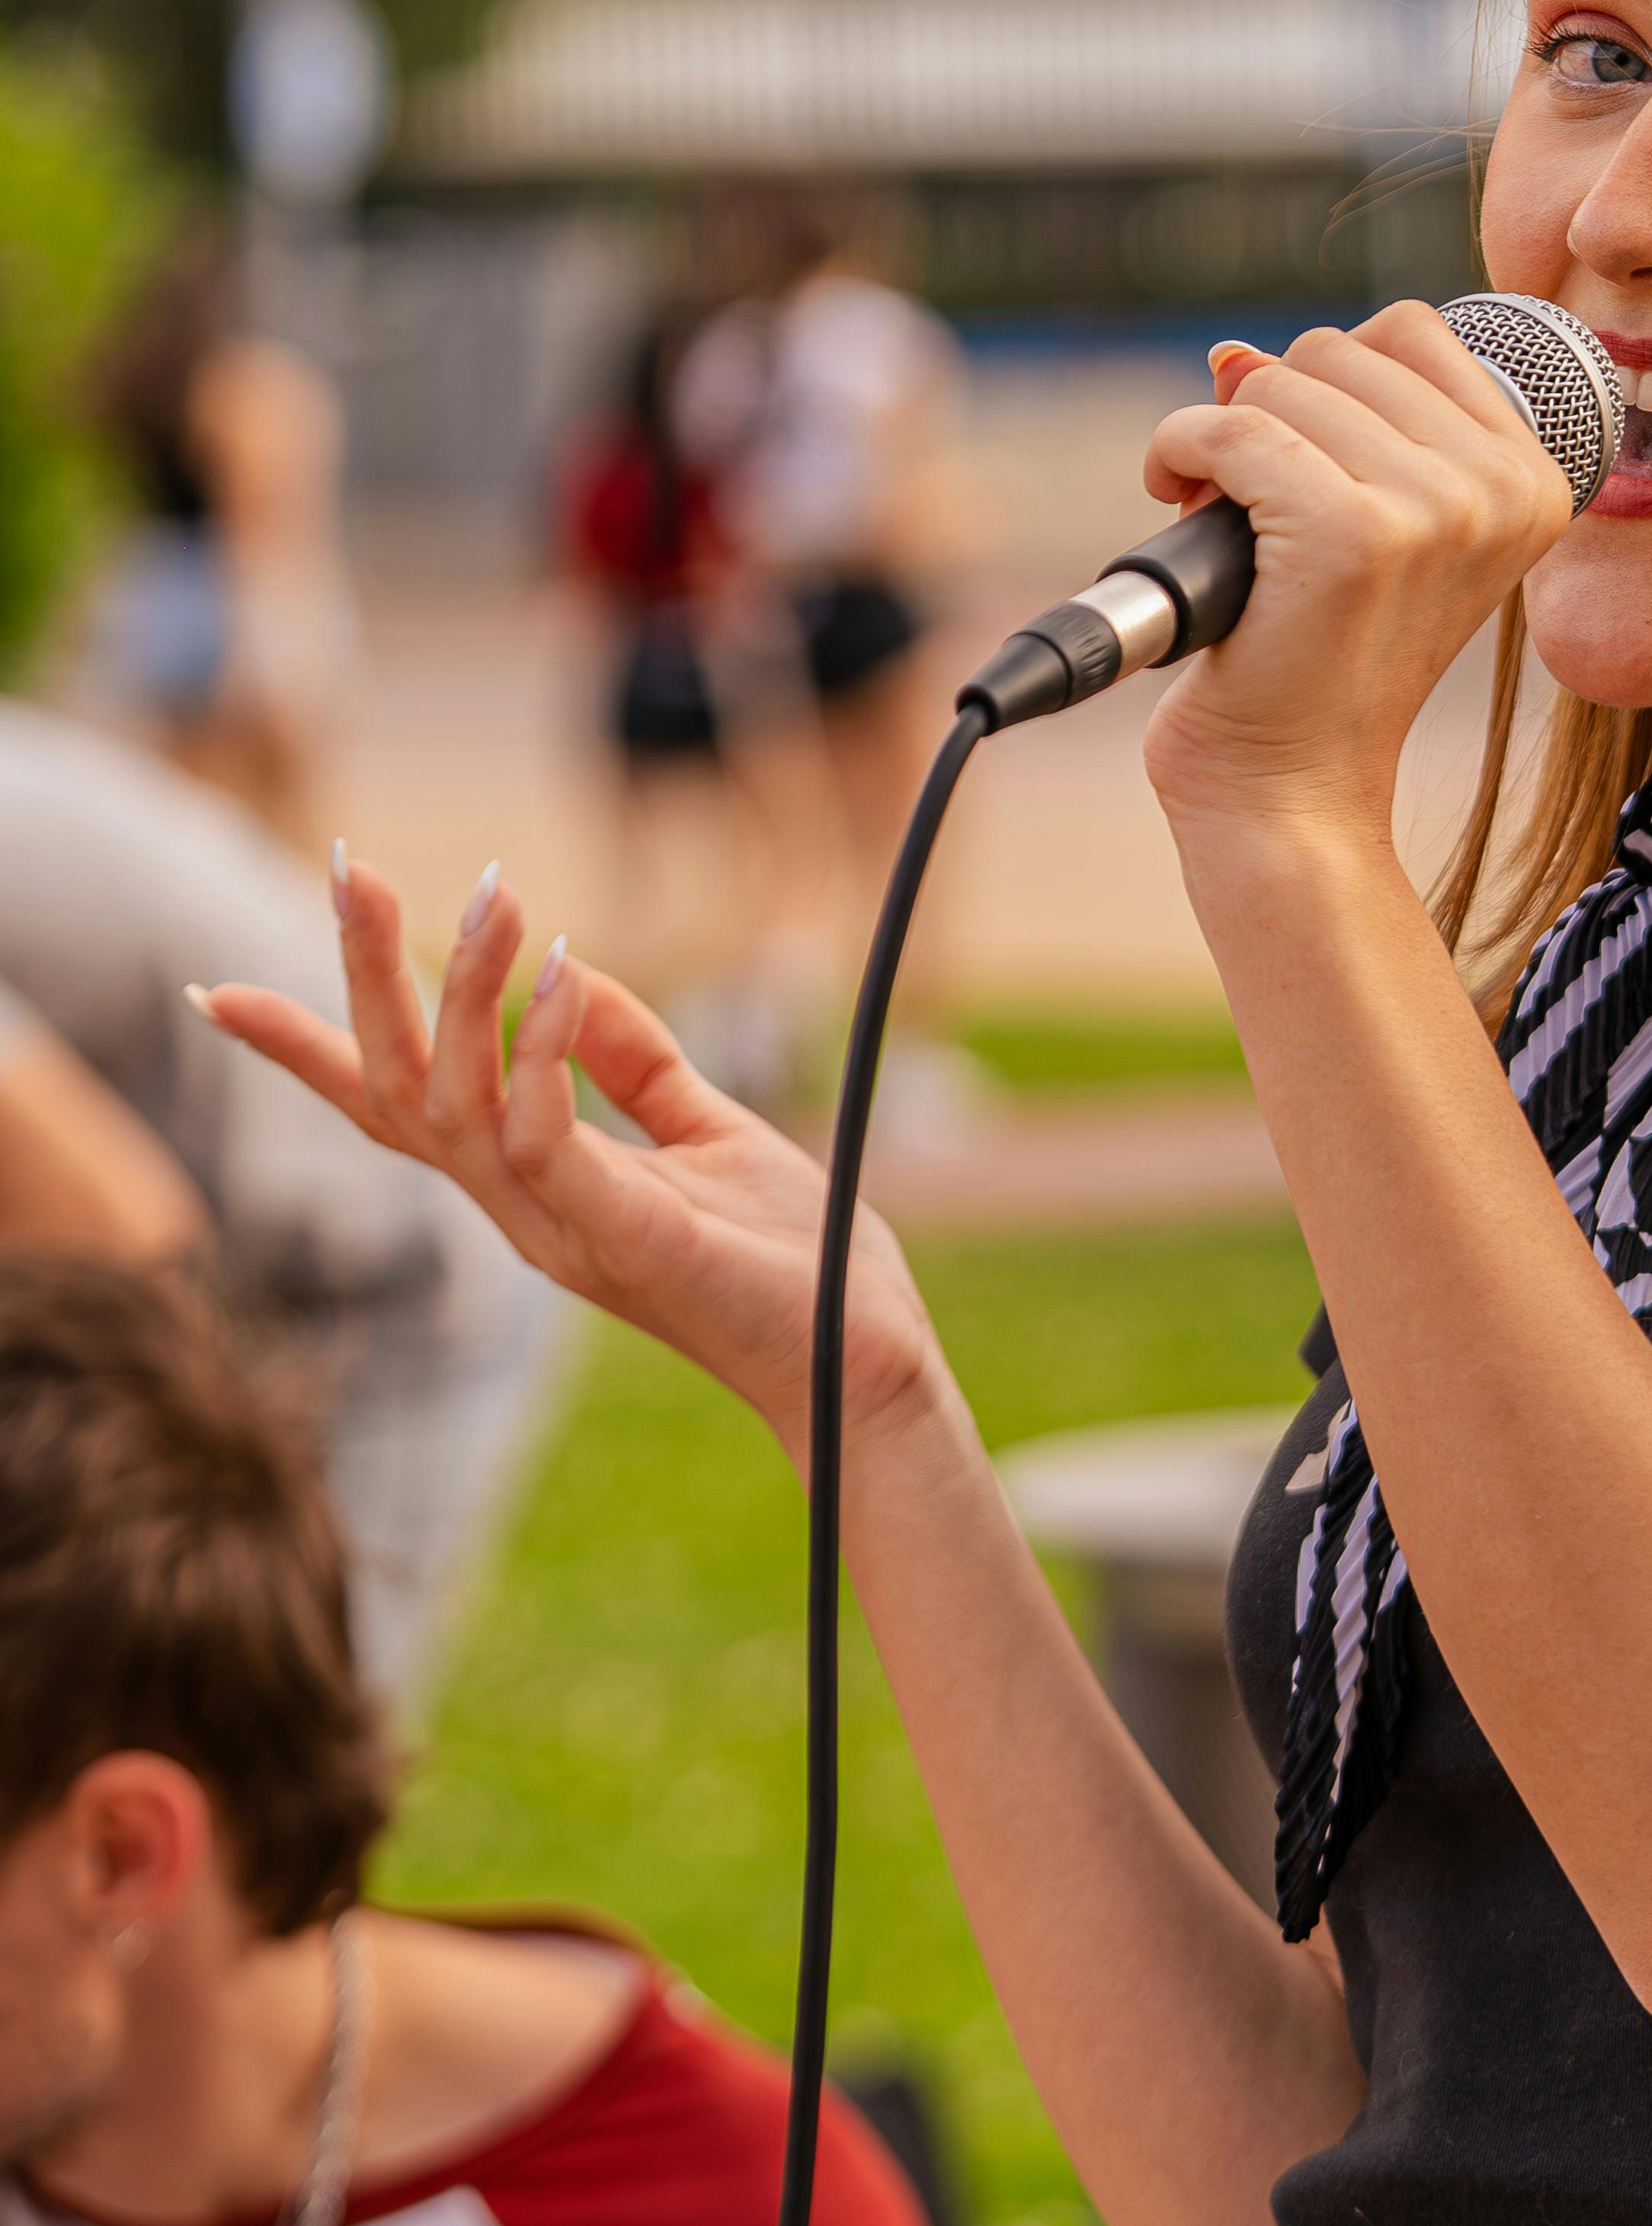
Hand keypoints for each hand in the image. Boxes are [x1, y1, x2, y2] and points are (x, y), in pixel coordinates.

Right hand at [196, 855, 941, 1462]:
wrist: (863, 1358)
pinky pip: (542, 1137)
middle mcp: (520, 1209)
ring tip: (490, 890)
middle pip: (397, 1089)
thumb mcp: (702, 1129)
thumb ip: (634, 1059)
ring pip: (452, 1105)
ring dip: (460, 990)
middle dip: (365, 978)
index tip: (213, 993)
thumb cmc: (789, 1256)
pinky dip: (542, 1050)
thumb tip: (569, 969)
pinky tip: (562, 971)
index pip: (393, 1111)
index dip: (306, 1053)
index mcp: (529, 1183)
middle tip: (348, 867)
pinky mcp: (618, 1238)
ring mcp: (559, 1231)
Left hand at [1135, 304, 1569, 850]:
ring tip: (1231, 523)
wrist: (1292, 792)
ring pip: (1277, 385)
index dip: (1330, 383)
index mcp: (1530, 480)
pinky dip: (1177, 452)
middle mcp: (1498, 488)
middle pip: (1337, 350)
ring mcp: (1432, 509)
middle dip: (1274, 415)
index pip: (1411, 332)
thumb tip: (1233, 352)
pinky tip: (1176, 501)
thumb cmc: (1320, 663)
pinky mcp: (1349, 533)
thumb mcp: (1366, 520)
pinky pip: (1228, 429)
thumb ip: (1333, 422)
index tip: (1308, 460)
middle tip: (1260, 507)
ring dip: (1223, 440)